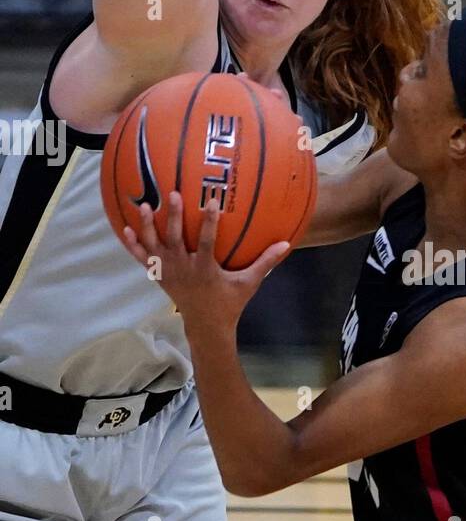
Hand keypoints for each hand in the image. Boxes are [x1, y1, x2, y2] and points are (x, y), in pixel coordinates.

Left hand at [122, 192, 290, 331]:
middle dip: (173, 217)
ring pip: (154, 246)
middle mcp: (184, 269)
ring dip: (148, 226)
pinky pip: (142, 258)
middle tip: (172, 194)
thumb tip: (286, 244)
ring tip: (144, 206)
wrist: (206, 326)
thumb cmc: (229, 303)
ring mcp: (168, 273)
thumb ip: (265, 262)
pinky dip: (133, 245)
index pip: (207, 242)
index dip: (210, 222)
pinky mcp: (159, 276)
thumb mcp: (249, 283)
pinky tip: (125, 229)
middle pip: (175, 239)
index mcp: (205, 269)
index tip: (212, 202)